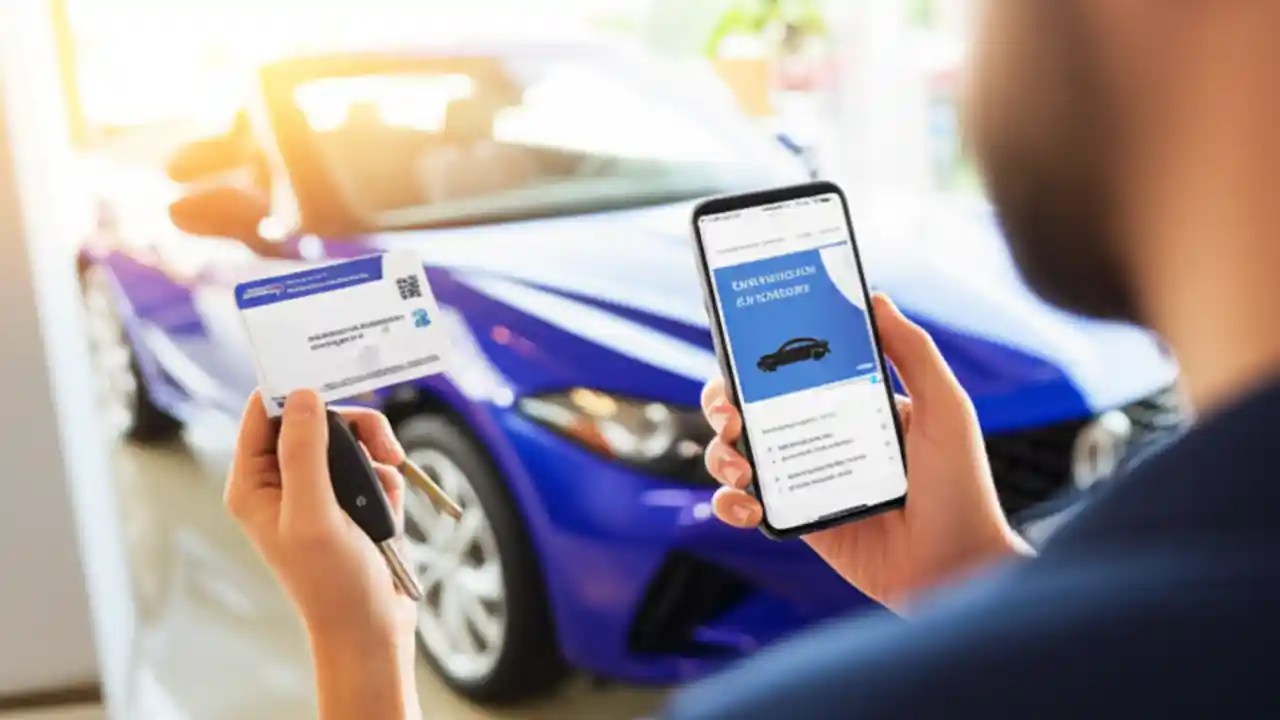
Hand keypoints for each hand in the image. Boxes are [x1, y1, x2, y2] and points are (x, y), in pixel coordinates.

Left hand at [226, 390, 421, 719]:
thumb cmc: (332, 581)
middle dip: (352, 425)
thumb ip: (305, 452)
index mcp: (254, 483)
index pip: (265, 412)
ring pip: (349, 435)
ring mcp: (319, 488)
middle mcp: (282, 480)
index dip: (295, 391)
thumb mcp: (313, 514)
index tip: (331, 378)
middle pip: (315, 416)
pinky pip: (372, 461)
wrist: (371, 626)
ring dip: (376, 449)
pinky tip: (389, 505)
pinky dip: (387, 474)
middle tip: (382, 444)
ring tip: (391, 472)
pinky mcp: (352, 497)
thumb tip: (304, 395)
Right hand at [702, 294, 1031, 611]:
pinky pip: (742, 505)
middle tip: (730, 415)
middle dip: (720, 403)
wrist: (957, 568)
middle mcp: (819, 435)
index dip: (756, 357)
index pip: (789, 368)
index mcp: (849, 402)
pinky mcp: (795, 519)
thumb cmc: (962, 488)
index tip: (741, 348)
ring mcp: (803, 478)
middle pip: (746, 407)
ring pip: (733, 453)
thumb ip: (914, 352)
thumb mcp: (946, 410)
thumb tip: (874, 296)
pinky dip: (729, 503)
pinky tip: (748, 506)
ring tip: (741, 468)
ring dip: (719, 454)